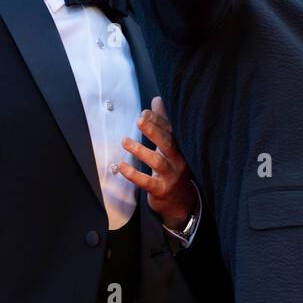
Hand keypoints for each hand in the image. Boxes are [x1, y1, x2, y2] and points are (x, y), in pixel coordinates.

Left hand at [119, 97, 197, 230]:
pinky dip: (134, 174)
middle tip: (140, 120)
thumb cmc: (172, 168)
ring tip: (125, 142)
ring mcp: (171, 176)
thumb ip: (163, 123)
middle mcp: (178, 160)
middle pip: (167, 143)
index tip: (144, 112)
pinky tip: (122, 166)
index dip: (158, 120)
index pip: (170, 130)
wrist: (181, 202)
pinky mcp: (161, 190)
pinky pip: (147, 182)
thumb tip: (157, 100)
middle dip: (154, 130)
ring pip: (157, 162)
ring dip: (141, 151)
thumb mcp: (170, 145)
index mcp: (180, 147)